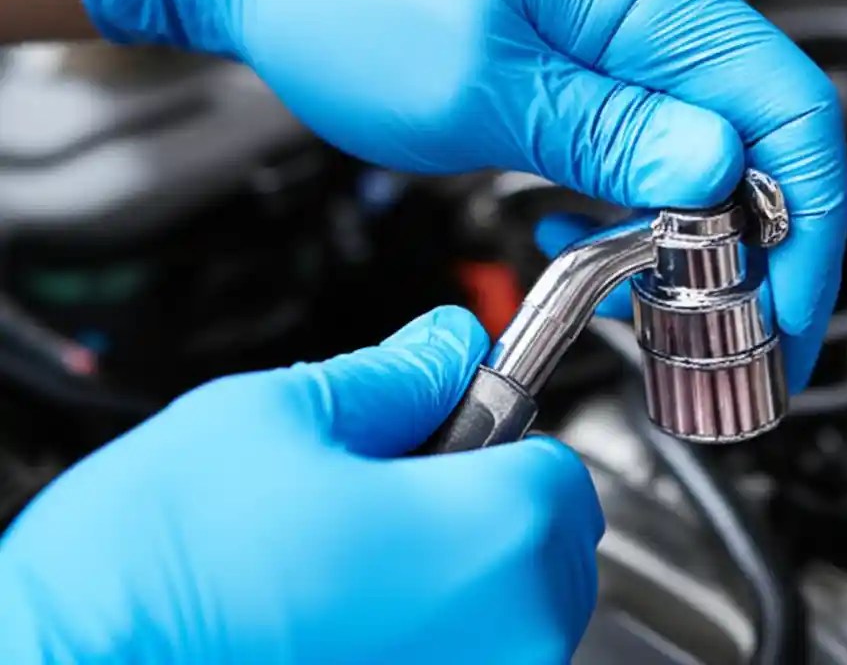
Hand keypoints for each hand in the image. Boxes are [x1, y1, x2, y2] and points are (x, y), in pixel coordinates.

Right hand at [0, 307, 602, 663]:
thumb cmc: (154, 576)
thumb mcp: (273, 420)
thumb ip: (392, 377)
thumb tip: (446, 345)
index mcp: (496, 536)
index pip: (560, 464)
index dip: (500, 431)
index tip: (451, 423)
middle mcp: (513, 637)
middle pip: (547, 544)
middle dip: (479, 502)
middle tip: (377, 491)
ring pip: (508, 614)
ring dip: (452, 577)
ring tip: (342, 564)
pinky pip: (466, 663)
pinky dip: (428, 637)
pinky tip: (339, 620)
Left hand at [80, 0, 846, 389]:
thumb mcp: (480, 84)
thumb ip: (608, 133)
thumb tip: (717, 177)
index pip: (787, 111)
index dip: (803, 228)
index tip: (786, 315)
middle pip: (762, 135)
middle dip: (755, 248)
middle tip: (723, 335)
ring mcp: (626, 25)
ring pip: (712, 145)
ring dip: (698, 235)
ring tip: (656, 299)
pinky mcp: (592, 52)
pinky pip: (653, 132)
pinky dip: (642, 201)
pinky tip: (598, 232)